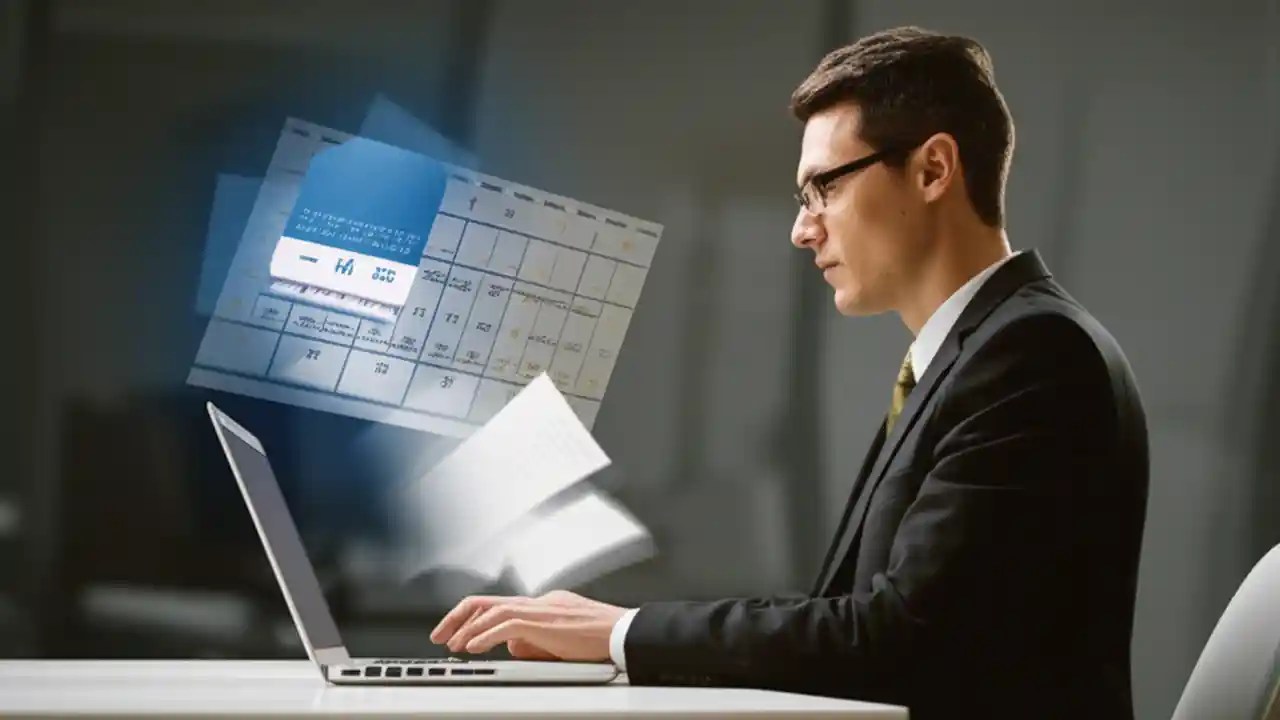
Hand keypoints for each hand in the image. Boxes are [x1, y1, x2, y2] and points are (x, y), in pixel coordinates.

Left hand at [429, 590, 628, 661]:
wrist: (620, 633)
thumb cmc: (598, 638)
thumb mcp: (558, 641)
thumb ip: (533, 641)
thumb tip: (510, 648)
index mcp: (541, 604)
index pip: (497, 606)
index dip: (472, 618)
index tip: (457, 633)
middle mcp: (536, 601)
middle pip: (485, 601)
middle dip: (457, 617)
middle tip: (440, 634)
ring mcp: (539, 608)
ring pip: (491, 611)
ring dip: (466, 628)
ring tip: (451, 644)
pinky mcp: (543, 621)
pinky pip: (505, 625)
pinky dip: (484, 636)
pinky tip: (472, 646)